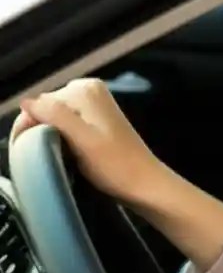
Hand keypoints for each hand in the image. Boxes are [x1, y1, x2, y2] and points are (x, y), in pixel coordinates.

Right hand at [11, 78, 166, 206]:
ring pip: (54, 119)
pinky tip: (67, 153)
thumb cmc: (115, 165)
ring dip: (50, 136)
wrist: (145, 183)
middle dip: (41, 131)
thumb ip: (55, 115)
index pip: (38, 103)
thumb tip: (27, 102)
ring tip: (59, 157)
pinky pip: (66, 125)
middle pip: (46, 109)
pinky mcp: (96, 120)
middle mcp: (89, 89)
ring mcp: (94, 104)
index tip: (33, 151)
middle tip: (48, 156)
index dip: (31, 127)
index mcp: (85, 89)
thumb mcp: (82, 139)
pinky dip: (61, 138)